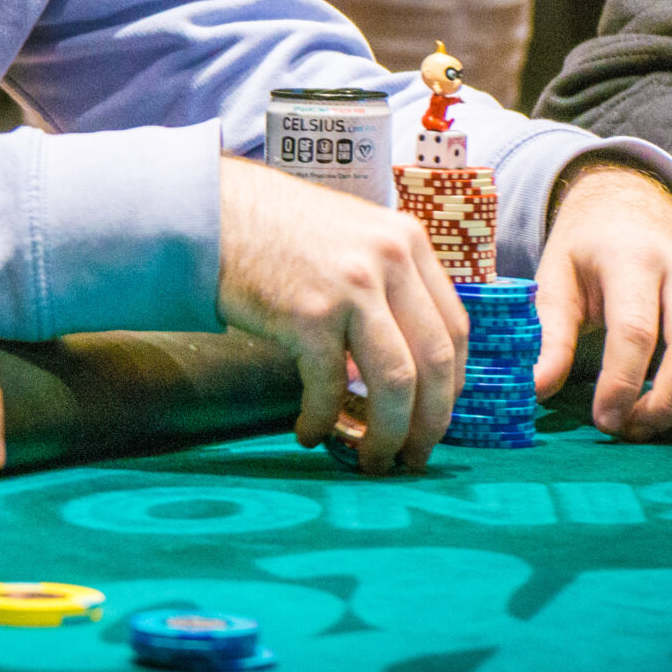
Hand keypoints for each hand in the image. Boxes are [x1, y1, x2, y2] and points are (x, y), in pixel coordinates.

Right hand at [217, 158, 465, 473]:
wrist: (215, 211)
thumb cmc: (280, 229)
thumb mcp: (355, 236)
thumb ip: (390, 282)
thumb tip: (411, 359)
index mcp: (409, 241)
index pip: (456, 329)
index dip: (451, 387)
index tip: (435, 417)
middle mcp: (390, 260)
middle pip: (435, 363)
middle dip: (429, 424)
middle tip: (413, 458)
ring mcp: (352, 287)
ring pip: (396, 384)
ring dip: (387, 435)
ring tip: (370, 460)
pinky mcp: (308, 314)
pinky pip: (329, 387)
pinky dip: (322, 420)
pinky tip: (309, 432)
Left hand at [534, 157, 671, 439]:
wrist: (632, 202)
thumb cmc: (588, 247)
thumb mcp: (555, 277)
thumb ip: (549, 334)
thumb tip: (535, 388)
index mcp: (633, 257)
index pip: (636, 330)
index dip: (622, 384)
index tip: (605, 420)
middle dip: (667, 404)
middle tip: (632, 431)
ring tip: (656, 429)